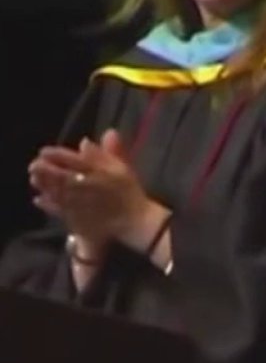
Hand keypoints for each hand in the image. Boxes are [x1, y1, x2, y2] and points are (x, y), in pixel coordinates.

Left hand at [29, 129, 156, 248]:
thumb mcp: (122, 169)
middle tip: (33, 165)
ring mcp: (78, 203)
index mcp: (96, 171)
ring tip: (34, 179)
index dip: (55, 155)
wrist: (136, 221)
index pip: (70, 159)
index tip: (44, 152)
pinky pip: (58, 210)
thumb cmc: (129, 193)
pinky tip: (39, 199)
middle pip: (58, 175)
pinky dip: (47, 204)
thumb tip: (85, 141)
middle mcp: (84, 186)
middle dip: (43, 169)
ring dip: (43, 184)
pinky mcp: (76, 218)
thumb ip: (106, 153)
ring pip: (55, 191)